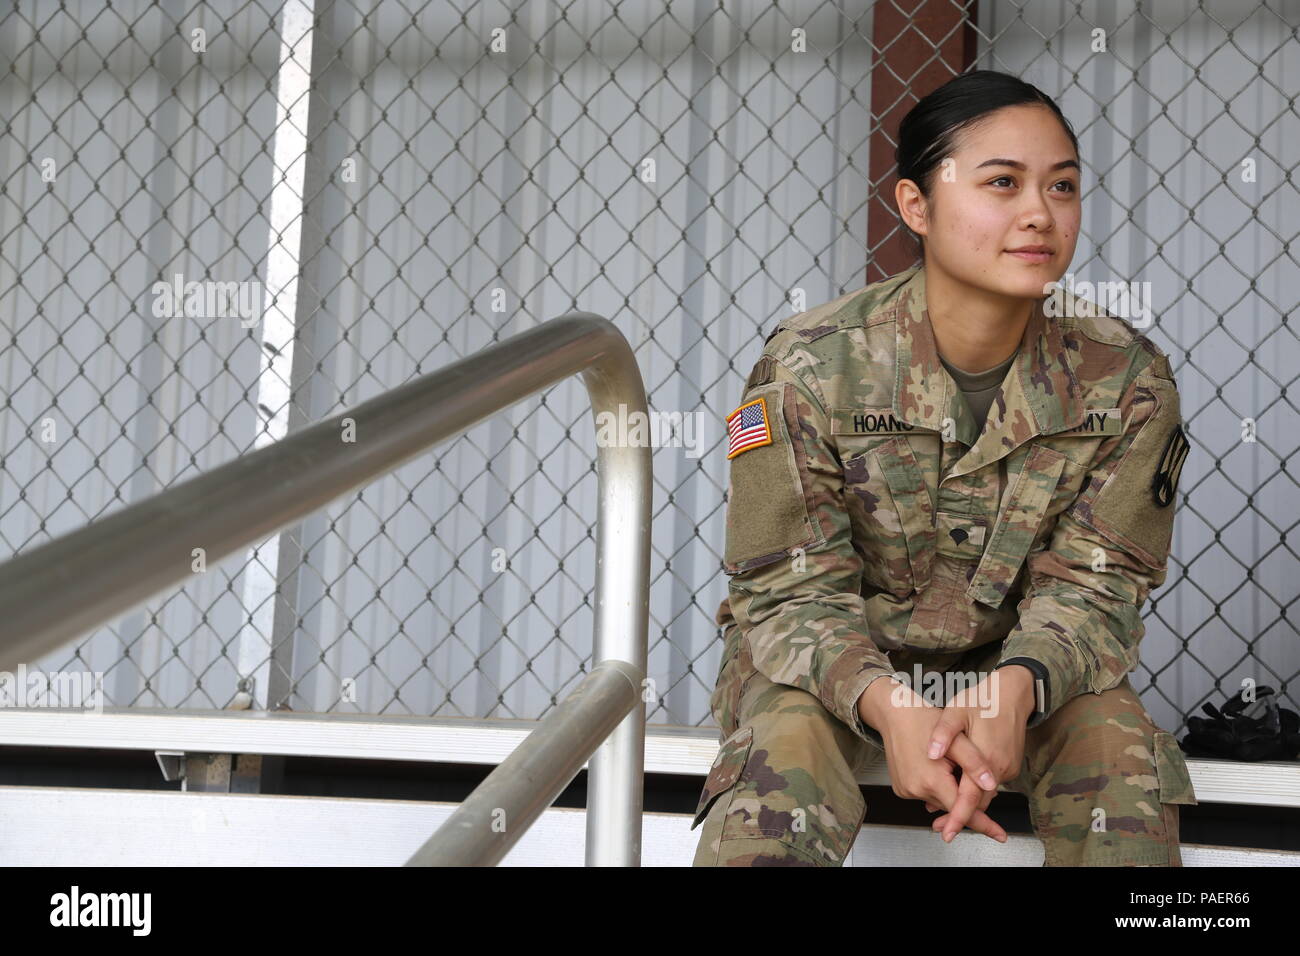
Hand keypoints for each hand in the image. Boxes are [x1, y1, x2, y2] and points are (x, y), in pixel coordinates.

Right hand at [858, 676, 1007, 842]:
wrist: (895, 713)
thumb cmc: (925, 720)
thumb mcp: (957, 739)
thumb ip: (975, 763)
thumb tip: (992, 785)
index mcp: (932, 780)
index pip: (963, 811)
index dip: (984, 824)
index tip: (1001, 835)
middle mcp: (916, 790)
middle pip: (951, 805)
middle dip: (965, 798)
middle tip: (973, 775)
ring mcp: (906, 791)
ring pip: (940, 800)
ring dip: (950, 790)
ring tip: (950, 764)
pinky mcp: (901, 789)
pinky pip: (927, 794)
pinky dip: (937, 787)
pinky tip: (937, 768)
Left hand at [924, 666, 1036, 841]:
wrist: (1013, 693)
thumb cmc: (983, 698)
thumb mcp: (956, 710)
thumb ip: (943, 733)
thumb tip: (930, 753)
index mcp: (986, 758)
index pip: (970, 796)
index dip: (957, 816)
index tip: (946, 832)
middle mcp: (1000, 768)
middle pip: (978, 801)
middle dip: (959, 815)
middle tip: (938, 825)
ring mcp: (1007, 769)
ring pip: (984, 794)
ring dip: (967, 802)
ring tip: (943, 811)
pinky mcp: (1009, 766)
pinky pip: (990, 784)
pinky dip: (975, 790)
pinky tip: (959, 787)